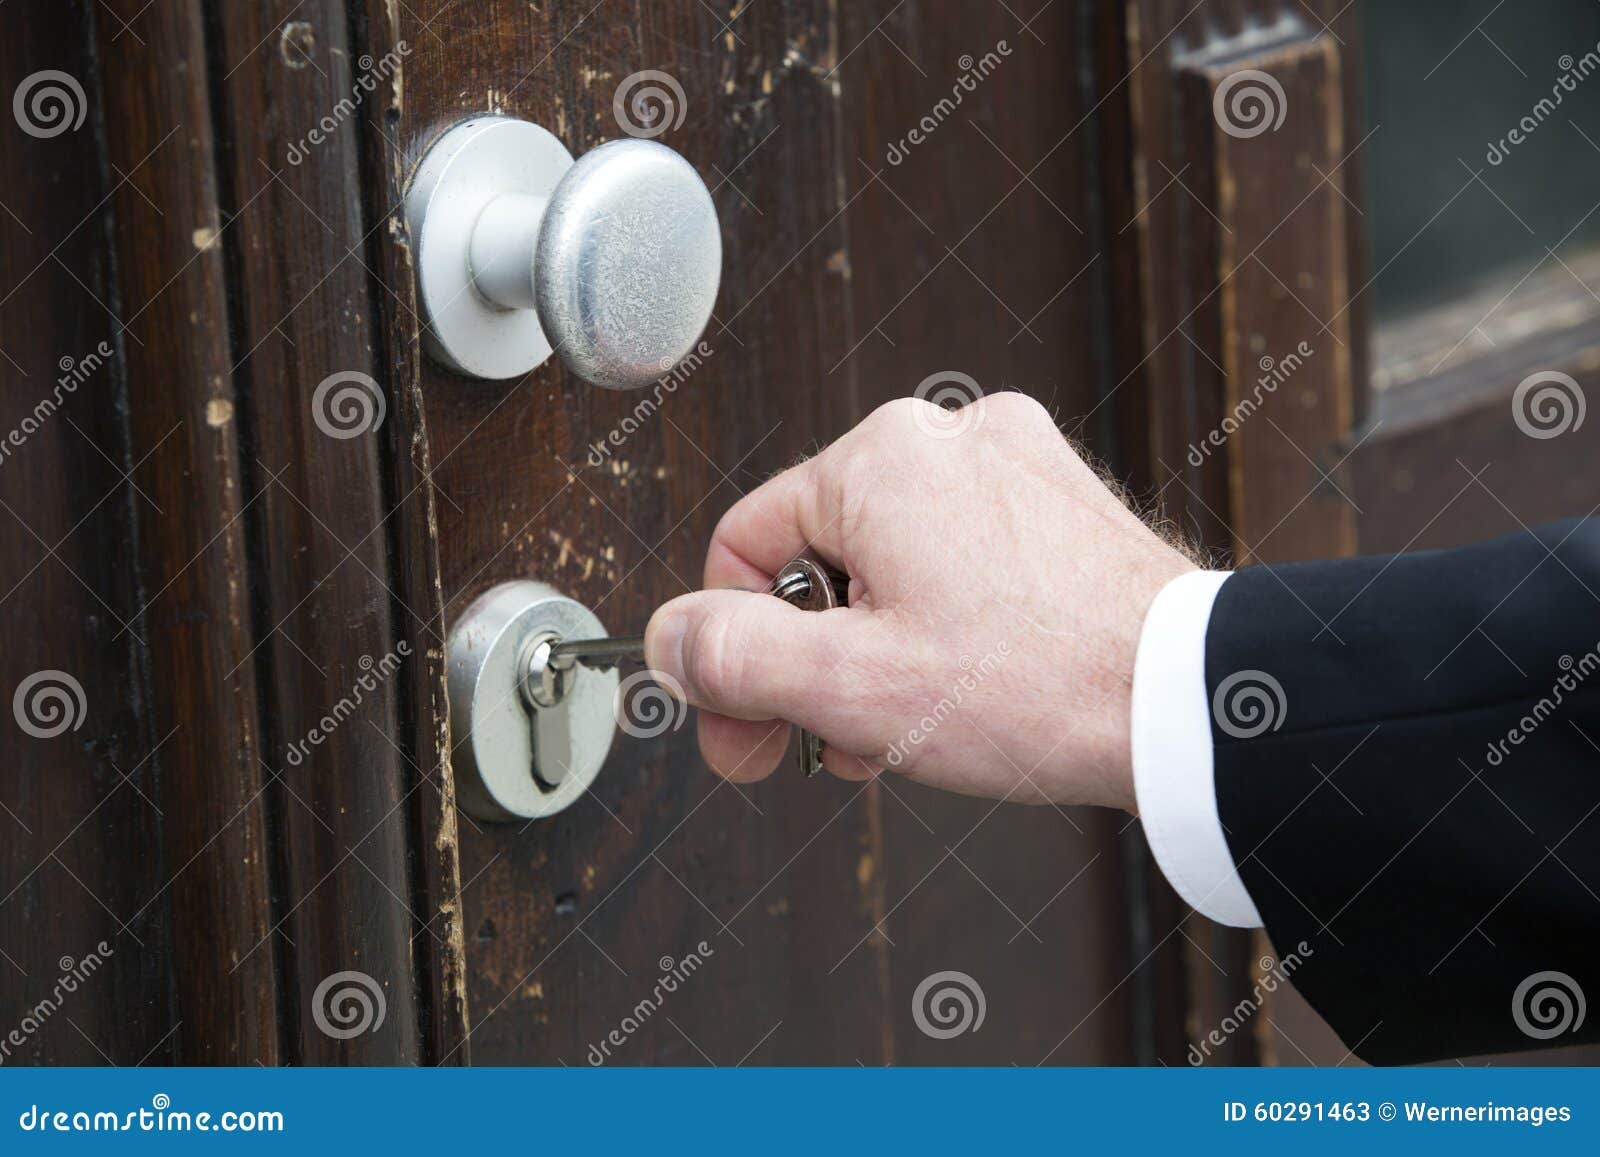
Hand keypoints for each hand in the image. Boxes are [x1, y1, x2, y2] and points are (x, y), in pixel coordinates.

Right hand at [642, 393, 1194, 809]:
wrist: (1190, 702)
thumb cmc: (1037, 688)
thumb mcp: (850, 686)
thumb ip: (733, 656)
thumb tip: (668, 639)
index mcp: (881, 458)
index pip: (745, 546)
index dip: (731, 651)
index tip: (746, 733)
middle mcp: (947, 437)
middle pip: (819, 557)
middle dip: (809, 663)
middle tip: (818, 748)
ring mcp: (1013, 463)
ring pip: (889, 564)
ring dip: (873, 652)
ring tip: (899, 732)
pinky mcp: (1057, 501)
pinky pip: (959, 558)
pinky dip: (939, 623)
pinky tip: (956, 692)